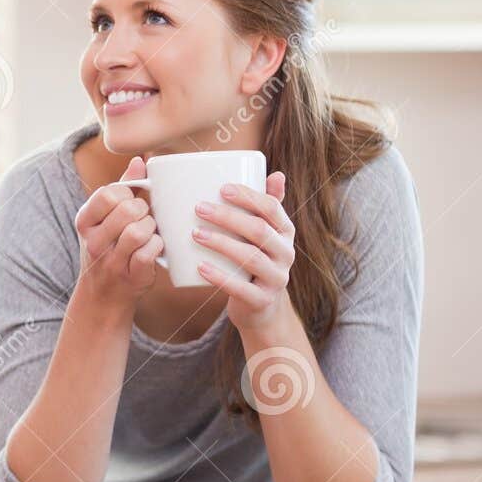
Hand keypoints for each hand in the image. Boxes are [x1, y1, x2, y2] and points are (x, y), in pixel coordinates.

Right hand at [74, 155, 165, 301]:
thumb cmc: (109, 249)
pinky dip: (157, 247)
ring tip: (148, 234)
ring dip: (152, 229)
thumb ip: (122, 188)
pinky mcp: (129, 276)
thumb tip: (140, 160)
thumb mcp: (105, 218)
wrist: (103, 296)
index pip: (108, 193)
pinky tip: (154, 249)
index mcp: (84, 221)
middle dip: (144, 211)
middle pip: (128, 209)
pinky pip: (150, 252)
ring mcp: (110, 261)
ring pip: (139, 230)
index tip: (130, 202)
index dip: (127, 194)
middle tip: (143, 219)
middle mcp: (92, 241)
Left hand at [192, 170, 295, 333]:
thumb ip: (266, 206)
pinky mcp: (262, 301)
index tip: (222, 188)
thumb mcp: (264, 234)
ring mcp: (277, 278)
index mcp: (285, 232)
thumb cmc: (255, 260)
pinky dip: (220, 277)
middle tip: (199, 207)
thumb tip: (277, 173)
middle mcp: (286, 253)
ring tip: (195, 234)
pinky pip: (242, 289)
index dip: (249, 196)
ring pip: (251, 258)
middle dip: (228, 217)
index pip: (272, 208)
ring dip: (221, 243)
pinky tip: (200, 267)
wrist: (261, 308)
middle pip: (259, 230)